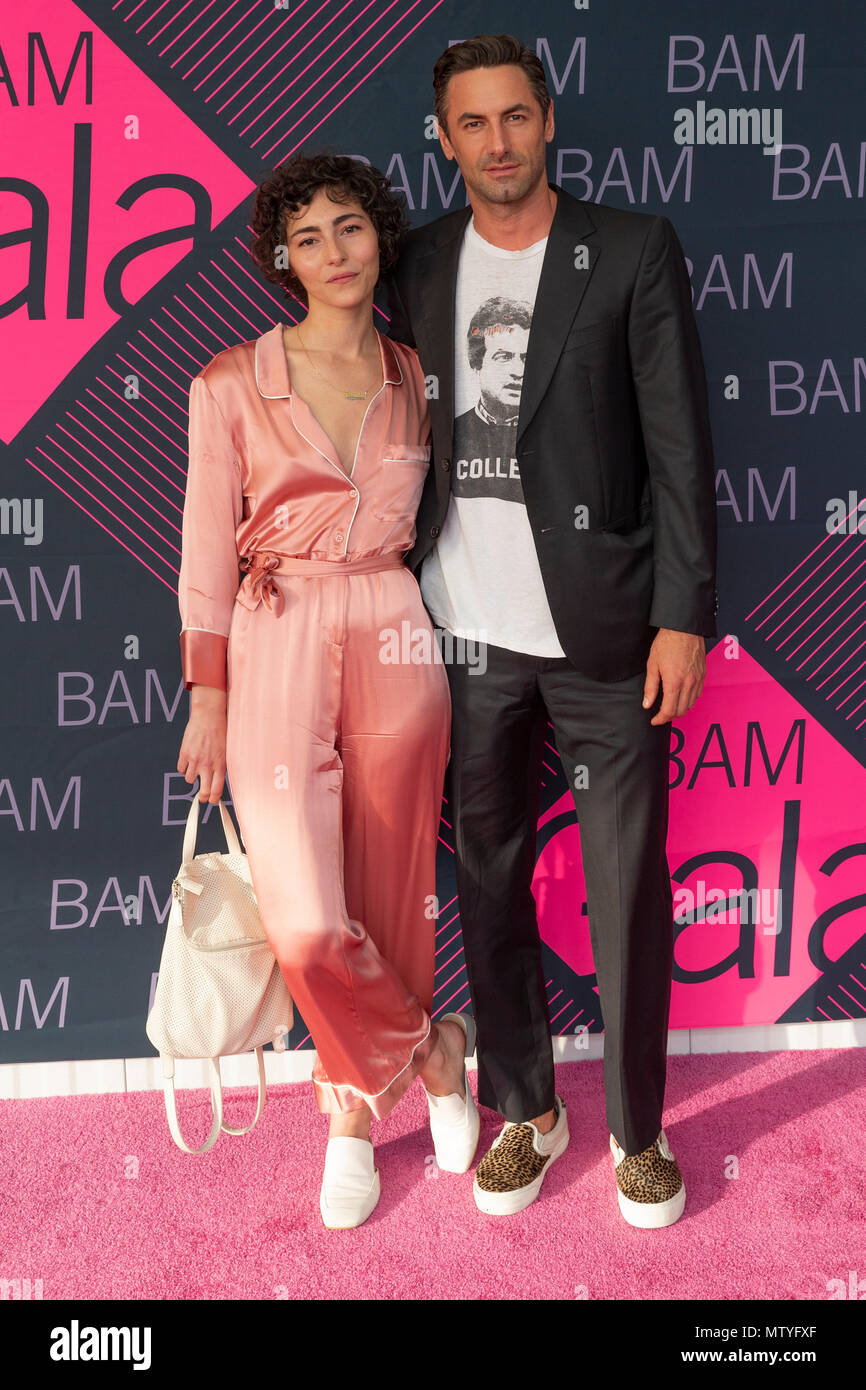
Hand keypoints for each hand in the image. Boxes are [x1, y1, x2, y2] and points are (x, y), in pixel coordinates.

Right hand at [177, 685, 226, 801]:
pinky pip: (181, 769)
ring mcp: (194, 760)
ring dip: (193, 777)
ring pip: (190, 780)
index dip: (214, 799)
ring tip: (197, 769)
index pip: (216, 790)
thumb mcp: (227, 751)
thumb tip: (218, 780)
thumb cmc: (220, 731)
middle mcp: (207, 765)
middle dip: (203, 797)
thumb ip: (222, 766)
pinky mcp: (184, 754)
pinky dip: (184, 767)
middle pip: (203, 791)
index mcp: (220, 765)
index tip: (212, 800)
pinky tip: (189, 761)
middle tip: (203, 796)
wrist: (209, 716)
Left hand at [643, 629, 705, 725]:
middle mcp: (688, 683)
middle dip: (669, 716)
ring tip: (669, 706)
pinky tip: (680, 695)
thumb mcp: (652, 665)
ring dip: (679, 709)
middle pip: (681, 711)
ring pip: (690, 704)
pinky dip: (689, 700)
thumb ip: (650, 687)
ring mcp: (697, 679)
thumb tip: (647, 704)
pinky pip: (697, 694)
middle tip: (660, 714)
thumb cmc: (666, 643)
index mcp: (674, 682)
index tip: (654, 720)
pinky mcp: (703, 675)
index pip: (669, 711)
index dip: (660, 719)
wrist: (684, 628)